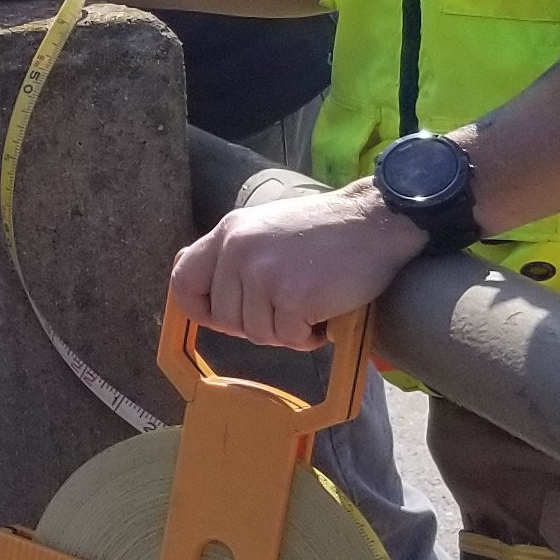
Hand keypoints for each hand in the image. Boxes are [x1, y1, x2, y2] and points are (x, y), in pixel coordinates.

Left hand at [170, 183, 428, 347]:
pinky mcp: (292, 296)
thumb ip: (233, 255)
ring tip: (313, 299)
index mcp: (229, 233)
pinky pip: (289, 339)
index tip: (224, 317)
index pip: (183, 282)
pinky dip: (310, 335)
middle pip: (225, 319)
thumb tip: (198, 292)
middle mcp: (238, 251)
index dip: (201, 309)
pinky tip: (326, 309)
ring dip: (288, 329)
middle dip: (258, 322)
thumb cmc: (327, 230)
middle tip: (292, 302)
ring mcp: (263, 274)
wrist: (376, 221)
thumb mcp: (265, 227)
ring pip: (257, 334)